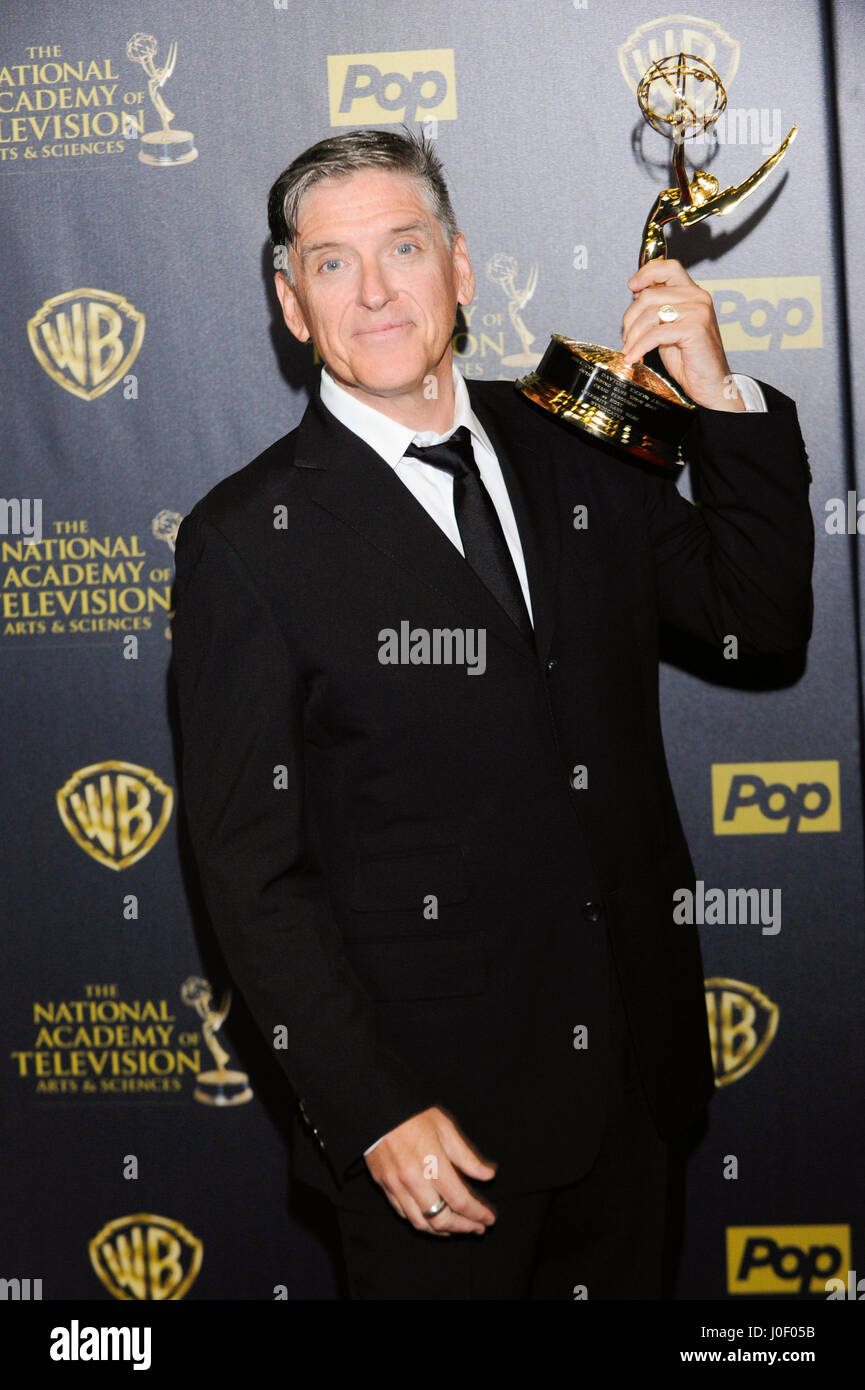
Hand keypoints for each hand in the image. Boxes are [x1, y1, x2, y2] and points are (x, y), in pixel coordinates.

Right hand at [364, 1105, 497, 1235]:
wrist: (377, 1108)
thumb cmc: (413, 1115)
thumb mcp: (445, 1128)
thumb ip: (466, 1157)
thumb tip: (488, 1175)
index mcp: (433, 1164)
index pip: (460, 1201)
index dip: (477, 1214)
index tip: (488, 1219)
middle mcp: (414, 1180)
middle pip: (441, 1220)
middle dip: (463, 1228)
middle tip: (476, 1228)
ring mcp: (396, 1186)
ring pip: (420, 1223)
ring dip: (441, 1230)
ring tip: (456, 1227)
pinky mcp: (384, 1187)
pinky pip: (404, 1214)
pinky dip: (421, 1221)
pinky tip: (431, 1217)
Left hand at [621, 258, 744, 412]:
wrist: (710, 383)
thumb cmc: (690, 359)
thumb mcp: (668, 328)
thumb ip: (657, 310)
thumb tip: (636, 294)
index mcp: (693, 293)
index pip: (669, 268)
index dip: (647, 273)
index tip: (631, 286)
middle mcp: (698, 298)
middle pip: (650, 295)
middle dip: (630, 318)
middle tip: (626, 336)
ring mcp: (698, 311)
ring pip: (650, 314)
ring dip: (633, 335)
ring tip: (630, 348)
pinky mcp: (694, 329)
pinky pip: (655, 333)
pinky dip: (639, 346)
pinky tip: (634, 356)